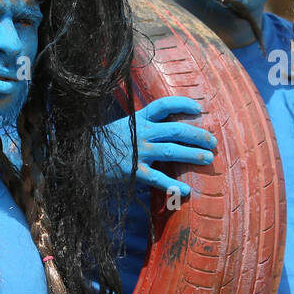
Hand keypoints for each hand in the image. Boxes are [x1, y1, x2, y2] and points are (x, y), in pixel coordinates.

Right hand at [99, 97, 215, 194]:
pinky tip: (186, 190)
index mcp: (138, 120)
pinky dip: (172, 185)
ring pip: (172, 150)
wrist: (81, 157)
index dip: (183, 104)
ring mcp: (137, 152)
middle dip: (197, 135)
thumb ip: (142, 126)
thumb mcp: (122, 127)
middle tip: (212, 141)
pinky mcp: (132, 171)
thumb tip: (165, 129)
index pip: (163, 105)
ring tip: (207, 159)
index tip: (199, 108)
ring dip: (192, 154)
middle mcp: (140, 133)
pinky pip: (157, 178)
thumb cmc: (104, 144)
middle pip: (176, 129)